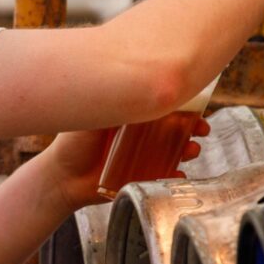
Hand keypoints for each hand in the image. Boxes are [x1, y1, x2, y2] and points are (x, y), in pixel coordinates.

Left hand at [40, 119, 211, 211]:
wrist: (62, 179)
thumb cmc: (71, 144)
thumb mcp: (88, 117)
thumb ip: (104, 102)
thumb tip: (126, 84)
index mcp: (131, 114)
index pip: (162, 104)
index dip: (182, 103)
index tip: (196, 103)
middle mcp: (140, 134)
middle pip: (176, 126)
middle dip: (193, 127)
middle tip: (201, 128)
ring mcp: (143, 155)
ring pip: (175, 150)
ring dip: (188, 149)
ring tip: (190, 150)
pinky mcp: (141, 177)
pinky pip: (165, 175)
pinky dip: (175, 175)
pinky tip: (178, 174)